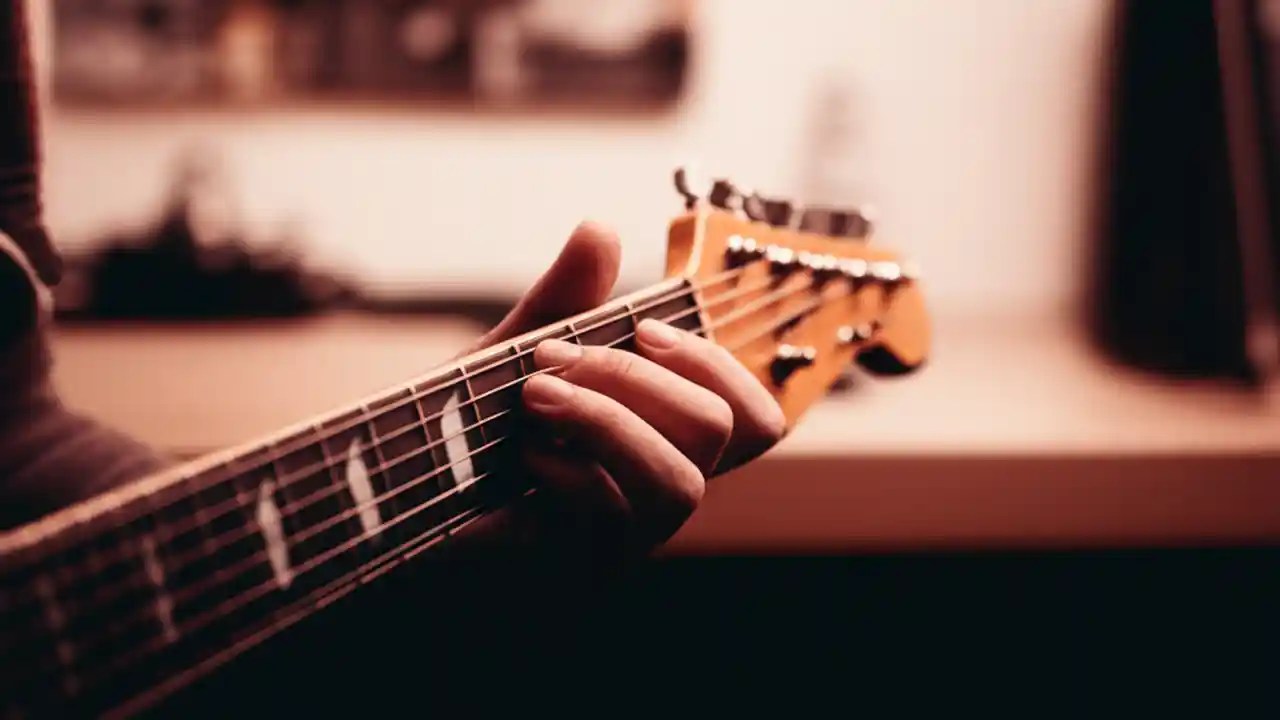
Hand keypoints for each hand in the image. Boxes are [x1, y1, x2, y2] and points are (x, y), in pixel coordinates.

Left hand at [454, 222, 784, 568]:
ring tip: (533, 396)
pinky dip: (563, 466)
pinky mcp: (577, 575)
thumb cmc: (456, 436)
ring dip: (605, 419)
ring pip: (678, 483)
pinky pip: (608, 514)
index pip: (753, 420)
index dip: (717, 365)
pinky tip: (519, 456)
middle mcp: (654, 495)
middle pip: (723, 434)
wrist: (390, 504)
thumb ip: (562, 303)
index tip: (644, 329)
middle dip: (638, 377)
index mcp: (658, 445)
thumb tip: (601, 228)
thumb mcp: (510, 357)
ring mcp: (624, 543)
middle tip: (553, 359)